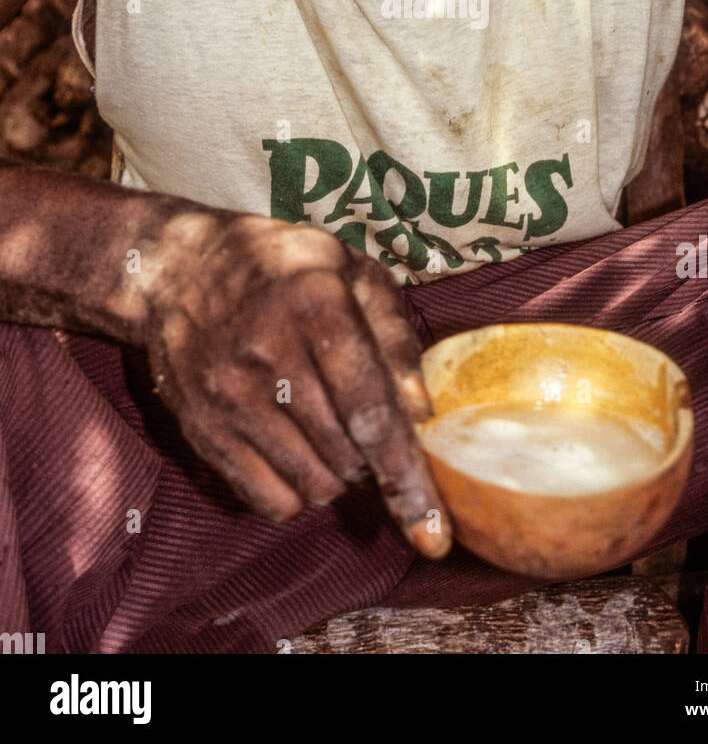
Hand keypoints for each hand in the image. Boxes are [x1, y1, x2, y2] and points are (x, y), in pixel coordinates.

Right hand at [140, 213, 451, 557]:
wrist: (178, 268)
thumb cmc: (283, 268)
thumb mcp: (351, 272)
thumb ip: (394, 336)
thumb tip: (420, 411)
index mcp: (316, 305)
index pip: (370, 409)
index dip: (407, 476)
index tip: (432, 536)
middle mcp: (269, 352)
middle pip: (347, 456)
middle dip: (372, 459)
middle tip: (363, 425)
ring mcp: (230, 395)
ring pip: (313, 485)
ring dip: (336, 475)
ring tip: (326, 429)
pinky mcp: (202, 428)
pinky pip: (268, 500)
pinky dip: (296, 491)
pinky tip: (293, 448)